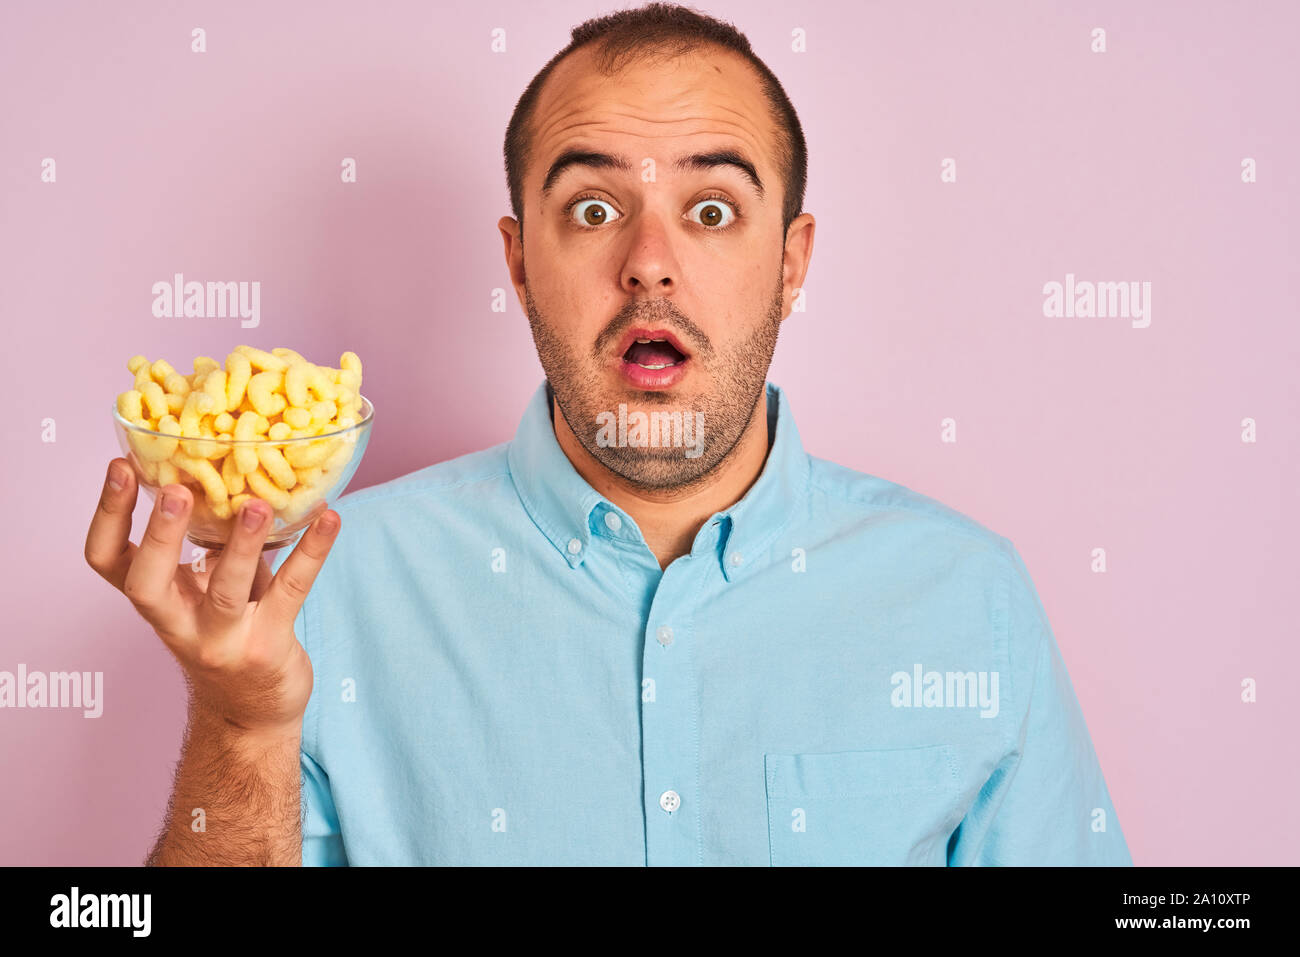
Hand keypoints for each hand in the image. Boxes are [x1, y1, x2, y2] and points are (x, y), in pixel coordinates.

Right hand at [85, 457, 339, 737]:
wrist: (251, 714)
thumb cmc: (226, 635)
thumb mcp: (204, 591)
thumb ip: (209, 543)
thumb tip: (227, 474)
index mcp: (156, 600)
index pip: (107, 560)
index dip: (106, 515)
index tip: (119, 466)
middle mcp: (178, 624)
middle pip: (147, 583)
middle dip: (159, 536)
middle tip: (174, 491)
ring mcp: (222, 640)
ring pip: (225, 590)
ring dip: (241, 545)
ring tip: (258, 505)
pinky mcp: (268, 645)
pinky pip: (290, 590)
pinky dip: (312, 551)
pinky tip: (330, 518)